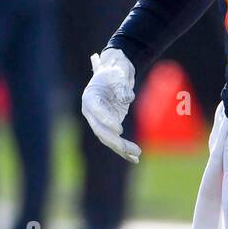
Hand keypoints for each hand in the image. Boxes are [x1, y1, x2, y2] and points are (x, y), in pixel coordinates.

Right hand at [81, 47, 140, 163]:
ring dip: (122, 148)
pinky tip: (135, 158)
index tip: (120, 129)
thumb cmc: (117, 70)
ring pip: (108, 138)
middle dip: (115, 141)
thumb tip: (127, 98)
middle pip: (100, 130)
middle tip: (131, 148)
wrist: (116, 73)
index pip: (96, 111)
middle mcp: (92, 111)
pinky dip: (124, 150)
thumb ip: (123, 85)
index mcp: (90, 96)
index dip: (107, 121)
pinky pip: (115, 140)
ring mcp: (100, 120)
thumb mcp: (120, 71)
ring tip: (137, 154)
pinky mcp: (109, 126)